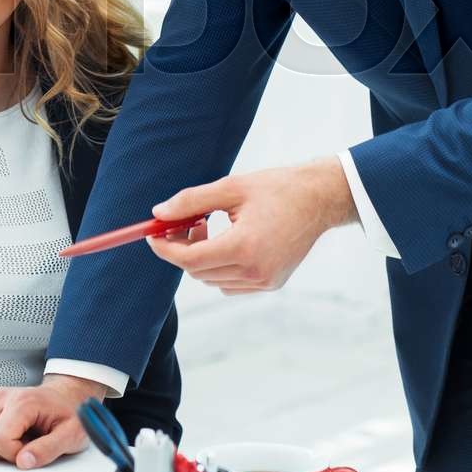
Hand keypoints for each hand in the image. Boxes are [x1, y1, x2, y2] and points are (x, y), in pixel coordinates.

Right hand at [0, 373, 106, 468]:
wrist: (63, 397)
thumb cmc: (67, 415)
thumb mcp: (70, 436)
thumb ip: (47, 450)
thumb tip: (23, 462)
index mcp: (21, 402)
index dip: (14, 454)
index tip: (31, 448)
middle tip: (22, 444)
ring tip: (14, 438)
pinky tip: (4, 432)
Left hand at [145, 156, 357, 294]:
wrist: (318, 200)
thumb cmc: (276, 189)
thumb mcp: (230, 188)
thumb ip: (191, 201)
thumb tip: (158, 213)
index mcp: (245, 247)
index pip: (190, 260)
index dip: (166, 249)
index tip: (153, 234)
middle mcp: (255, 271)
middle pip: (198, 271)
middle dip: (181, 249)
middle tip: (181, 222)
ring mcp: (265, 281)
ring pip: (212, 279)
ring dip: (200, 257)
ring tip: (207, 226)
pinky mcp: (271, 284)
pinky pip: (230, 284)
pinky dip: (218, 267)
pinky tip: (226, 241)